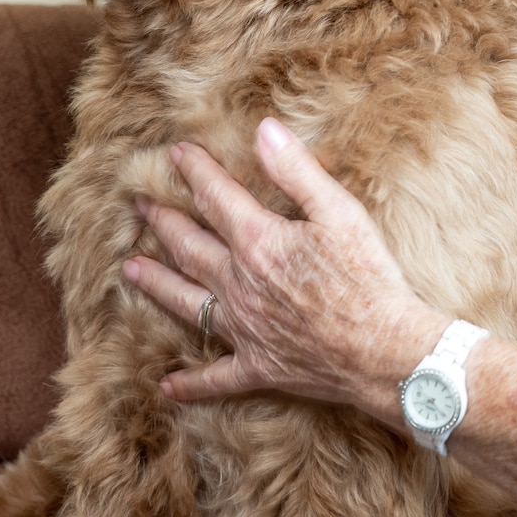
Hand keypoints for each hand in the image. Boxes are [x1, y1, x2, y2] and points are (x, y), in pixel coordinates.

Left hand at [123, 118, 445, 412]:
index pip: (215, 198)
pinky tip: (167, 387)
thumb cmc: (370, 280)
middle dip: (162, 221)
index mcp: (258, 243)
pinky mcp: (258, 367)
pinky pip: (216, 377)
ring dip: (157, 284)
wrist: (386, 352)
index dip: (195, 172)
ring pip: (186, 302)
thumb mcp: (341, 213)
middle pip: (189, 246)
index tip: (175, 154)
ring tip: (130, 270)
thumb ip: (297, 171)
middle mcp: (239, 285)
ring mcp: (244, 328)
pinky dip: (190, 384)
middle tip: (139, 204)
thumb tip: (263, 130)